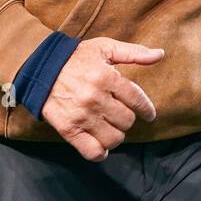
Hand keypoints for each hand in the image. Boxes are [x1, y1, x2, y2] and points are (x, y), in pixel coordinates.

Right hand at [41, 37, 163, 162]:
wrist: (40, 68)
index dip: (147, 109)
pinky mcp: (69, 129)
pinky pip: (93, 151)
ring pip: (114, 138)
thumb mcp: (104, 48)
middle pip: (127, 121)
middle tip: (119, 114)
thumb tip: (159, 54)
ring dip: (116, 134)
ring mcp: (82, 115)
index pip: (138, 100)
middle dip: (127, 118)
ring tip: (110, 127)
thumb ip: (133, 52)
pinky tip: (101, 144)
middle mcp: (96, 98)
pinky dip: (100, 152)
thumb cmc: (75, 58)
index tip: (148, 114)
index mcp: (107, 77)